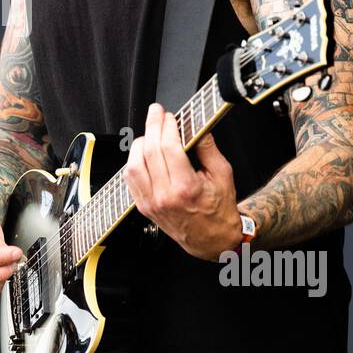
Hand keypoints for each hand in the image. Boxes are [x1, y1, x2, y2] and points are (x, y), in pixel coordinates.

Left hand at [122, 102, 241, 260]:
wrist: (212, 239)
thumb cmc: (218, 210)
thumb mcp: (223, 175)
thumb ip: (208, 148)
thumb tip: (198, 125)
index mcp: (185, 188)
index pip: (168, 148)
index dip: (167, 127)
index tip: (170, 116)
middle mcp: (164, 196)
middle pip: (149, 152)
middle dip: (152, 126)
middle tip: (156, 113)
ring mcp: (150, 203)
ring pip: (133, 165)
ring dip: (140, 144)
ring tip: (151, 133)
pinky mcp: (143, 206)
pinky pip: (130, 179)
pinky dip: (133, 161)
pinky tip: (143, 152)